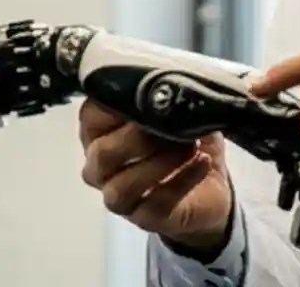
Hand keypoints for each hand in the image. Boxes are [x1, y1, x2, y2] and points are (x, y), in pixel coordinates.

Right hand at [79, 99, 233, 255]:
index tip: (153, 95)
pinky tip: (203, 162)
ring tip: (191, 146)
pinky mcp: (143, 218)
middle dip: (140, 137)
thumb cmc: (183, 140)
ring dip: (160, 163)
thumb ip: (171, 94)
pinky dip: (183, 180)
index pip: (91, 115)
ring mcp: (117, 195)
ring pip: (121, 186)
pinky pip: (155, 203)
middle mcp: (98, 165)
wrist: (209, 186)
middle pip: (102, 153)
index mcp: (99, 131)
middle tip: (175, 126)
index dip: (120, 106)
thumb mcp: (180, 111)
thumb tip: (183, 81)